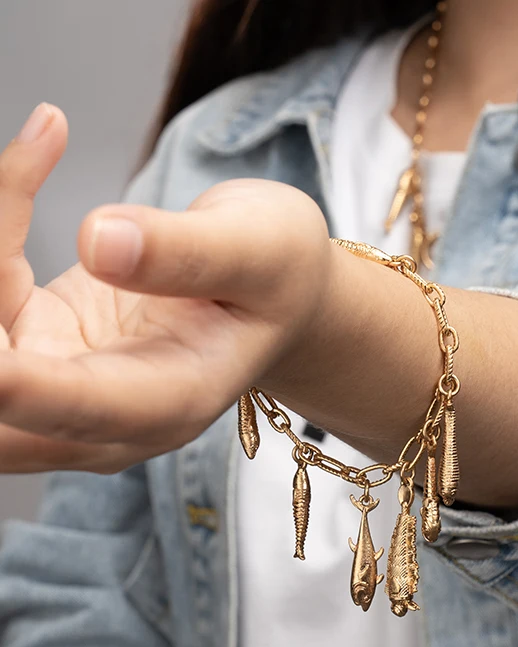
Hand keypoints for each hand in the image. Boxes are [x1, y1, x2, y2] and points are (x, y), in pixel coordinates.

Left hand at [0, 105, 331, 472]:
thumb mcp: (259, 250)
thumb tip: (97, 242)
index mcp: (172, 402)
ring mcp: (64, 387)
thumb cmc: (279, 274)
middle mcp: (109, 416)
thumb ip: (189, 253)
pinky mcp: (35, 344)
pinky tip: (43, 147)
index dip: (17, 388)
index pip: (78, 412)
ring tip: (37, 157)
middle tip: (2, 242)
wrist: (271, 289)